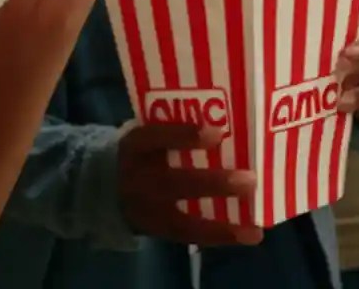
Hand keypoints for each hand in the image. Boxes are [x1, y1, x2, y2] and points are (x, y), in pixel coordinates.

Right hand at [118, 124, 262, 245]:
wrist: (104, 184)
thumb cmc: (145, 150)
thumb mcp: (150, 133)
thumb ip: (179, 128)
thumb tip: (230, 121)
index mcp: (136, 146)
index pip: (156, 138)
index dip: (184, 136)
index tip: (217, 134)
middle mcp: (138, 179)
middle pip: (174, 183)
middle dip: (213, 184)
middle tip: (250, 180)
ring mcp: (145, 209)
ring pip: (183, 219)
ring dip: (221, 224)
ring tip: (254, 229)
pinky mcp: (156, 230)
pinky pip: (189, 236)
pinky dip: (220, 237)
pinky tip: (249, 235)